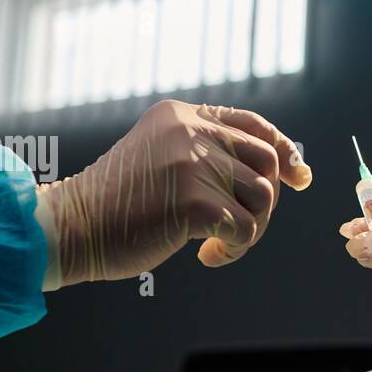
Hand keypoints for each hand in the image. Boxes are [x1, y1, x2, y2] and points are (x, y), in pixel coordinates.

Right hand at [36, 100, 309, 286]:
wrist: (71, 228)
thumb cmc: (118, 204)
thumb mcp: (162, 158)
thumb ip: (209, 154)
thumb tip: (287, 171)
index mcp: (182, 116)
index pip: (253, 125)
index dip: (283, 151)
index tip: (299, 177)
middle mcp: (190, 132)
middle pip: (266, 163)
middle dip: (263, 201)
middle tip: (236, 226)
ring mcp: (192, 164)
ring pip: (262, 199)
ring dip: (249, 230)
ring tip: (215, 242)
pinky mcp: (194, 202)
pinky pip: (246, 230)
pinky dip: (234, 250)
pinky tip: (206, 255)